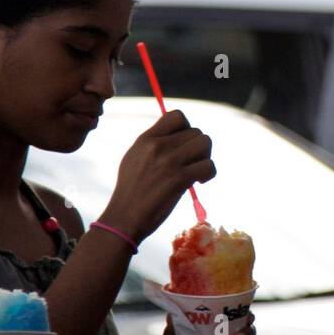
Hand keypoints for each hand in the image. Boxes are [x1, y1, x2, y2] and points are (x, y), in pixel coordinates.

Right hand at [100, 109, 215, 243]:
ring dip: (206, 158)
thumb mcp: (134, 158)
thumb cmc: (131, 191)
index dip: (187, 128)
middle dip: (199, 148)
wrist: (124, 218)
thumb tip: (179, 136)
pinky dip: (209, 173)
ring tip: (196, 172)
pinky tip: (199, 182)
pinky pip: (208, 165)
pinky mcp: (179, 178)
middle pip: (196, 131)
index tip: (184, 146)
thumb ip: (154, 144)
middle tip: (191, 164)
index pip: (177, 116)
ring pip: (205, 143)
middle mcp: (157, 146)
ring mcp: (168, 161)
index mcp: (145, 139)